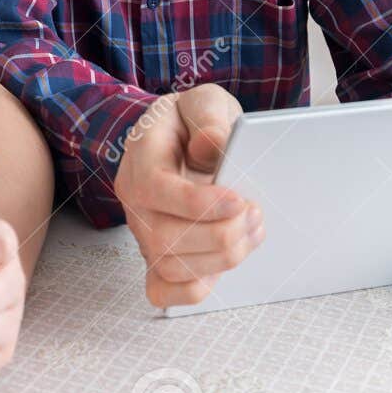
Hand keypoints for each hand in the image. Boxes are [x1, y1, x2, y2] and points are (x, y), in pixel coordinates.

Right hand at [113, 83, 262, 308]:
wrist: (180, 139)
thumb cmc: (191, 123)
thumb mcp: (203, 101)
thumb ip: (207, 116)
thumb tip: (210, 147)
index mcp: (141, 159)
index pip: (155, 189)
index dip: (197, 203)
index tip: (239, 200)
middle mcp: (135, 202)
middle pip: (164, 238)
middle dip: (221, 234)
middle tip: (256, 214)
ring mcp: (143, 234)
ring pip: (170, 267)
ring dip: (220, 259)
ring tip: (252, 231)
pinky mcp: (157, 258)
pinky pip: (162, 291)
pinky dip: (196, 287)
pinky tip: (225, 262)